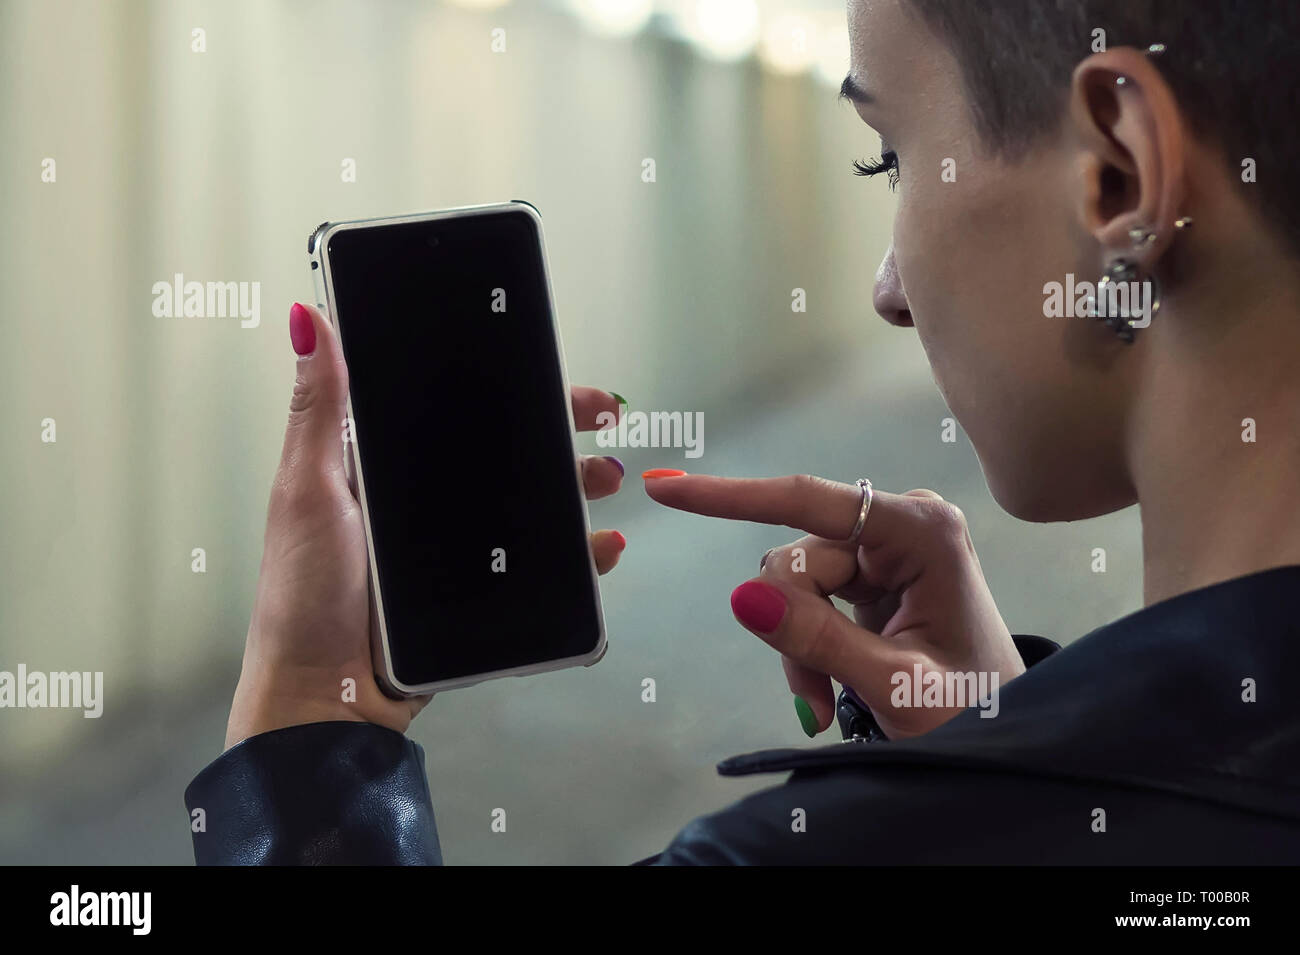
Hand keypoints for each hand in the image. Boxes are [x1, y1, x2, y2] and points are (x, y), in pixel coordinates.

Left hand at [224, 302, 626, 748]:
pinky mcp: (480, 591)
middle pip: (506, 449)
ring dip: (579, 485)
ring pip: (533, 503)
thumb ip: (319, 409)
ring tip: (605, 480)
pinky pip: (542, 564)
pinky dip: (581, 553)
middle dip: (560, 427)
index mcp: (383, 464)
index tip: (544, 359)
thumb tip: (305, 320)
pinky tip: (600, 545)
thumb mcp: (307, 492)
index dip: (501, 379)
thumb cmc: (300, 599)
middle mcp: (427, 501)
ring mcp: (458, 548)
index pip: (454, 406)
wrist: (326, 699)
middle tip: (600, 414)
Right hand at [644, 473, 1023, 738]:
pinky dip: (809, 648)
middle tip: (818, 699)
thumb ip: (819, 640)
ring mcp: (887, 547)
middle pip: (797, 557)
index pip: (807, 503)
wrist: (1007, 737)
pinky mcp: (873, 572)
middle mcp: (902, 523)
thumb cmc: (973, 713)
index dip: (731, 495)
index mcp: (922, 531)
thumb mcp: (894, 685)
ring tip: (830, 702)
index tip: (664, 485)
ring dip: (800, 649)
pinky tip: (832, 687)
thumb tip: (744, 595)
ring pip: (794, 585)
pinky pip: (808, 601)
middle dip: (793, 630)